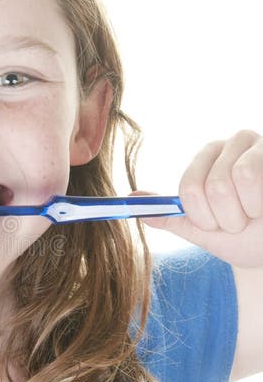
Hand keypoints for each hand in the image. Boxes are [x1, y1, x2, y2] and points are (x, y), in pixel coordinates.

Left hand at [134, 129, 262, 268]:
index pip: (189, 187)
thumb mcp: (200, 230)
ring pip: (240, 177)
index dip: (202, 217)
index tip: (214, 225)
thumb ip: (169, 215)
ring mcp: (259, 146)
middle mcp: (232, 143)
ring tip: (255, 215)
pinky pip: (259, 179)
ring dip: (247, 211)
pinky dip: (261, 206)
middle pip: (215, 185)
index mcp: (207, 157)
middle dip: (227, 218)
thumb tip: (132, 200)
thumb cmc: (241, 237)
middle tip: (239, 223)